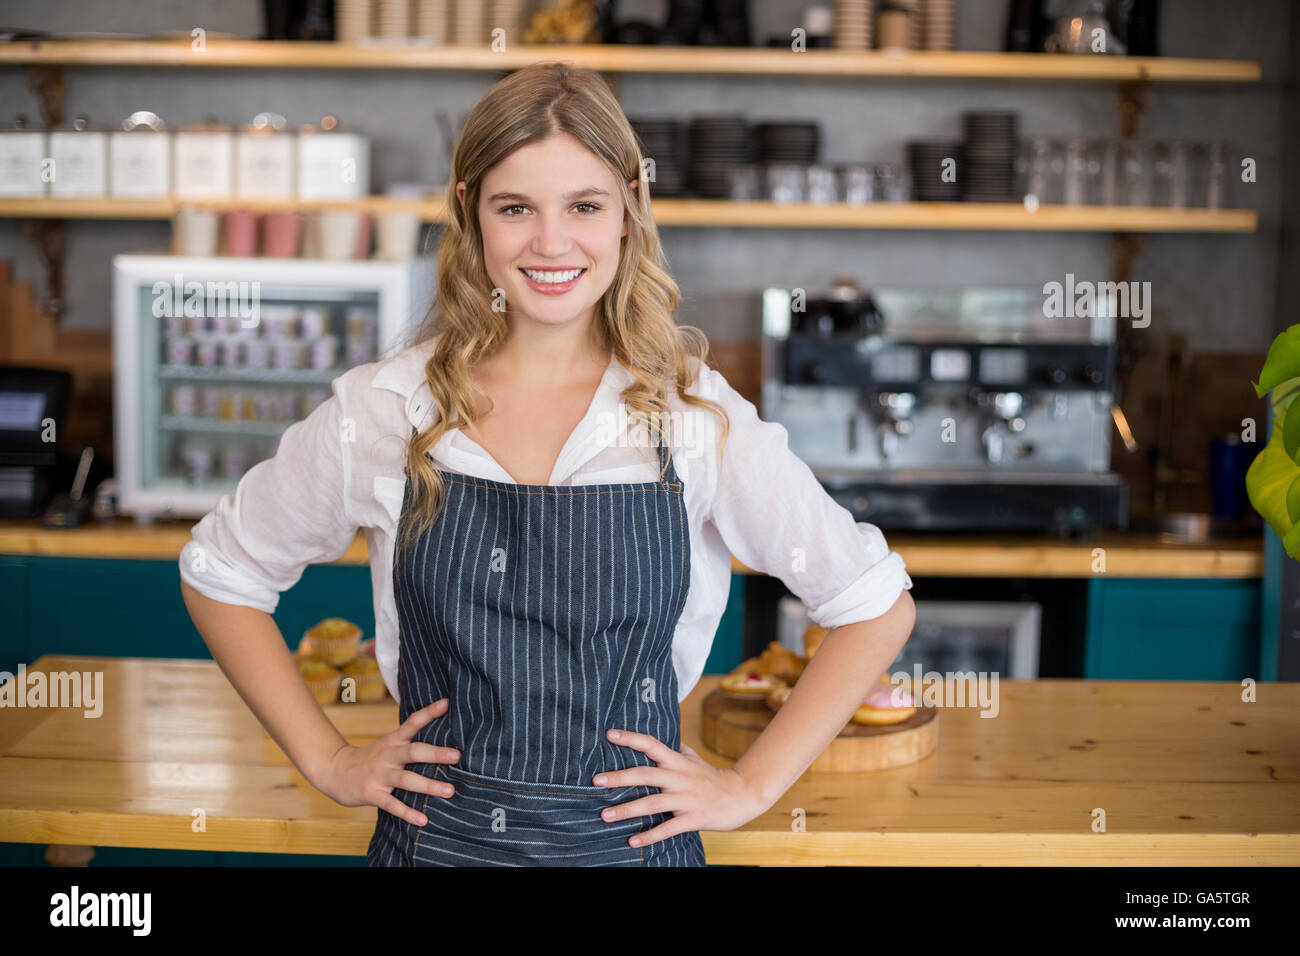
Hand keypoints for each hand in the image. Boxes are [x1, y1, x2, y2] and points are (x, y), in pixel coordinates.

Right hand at [313, 698, 459, 826]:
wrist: (334, 771)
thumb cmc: (370, 758)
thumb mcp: (387, 744)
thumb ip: (409, 742)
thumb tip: (443, 742)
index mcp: (393, 741)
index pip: (412, 722)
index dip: (429, 712)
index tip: (447, 703)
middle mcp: (388, 755)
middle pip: (413, 752)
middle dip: (436, 753)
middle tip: (457, 755)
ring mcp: (379, 775)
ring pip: (406, 779)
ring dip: (429, 785)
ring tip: (450, 791)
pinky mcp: (372, 794)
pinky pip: (392, 805)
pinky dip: (408, 813)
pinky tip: (423, 820)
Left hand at [593, 728, 763, 848]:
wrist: (743, 795)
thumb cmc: (714, 777)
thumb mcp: (695, 759)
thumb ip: (678, 749)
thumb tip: (667, 737)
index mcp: (677, 762)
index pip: (651, 745)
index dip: (631, 738)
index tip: (609, 734)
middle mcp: (679, 778)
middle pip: (646, 774)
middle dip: (620, 777)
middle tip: (595, 780)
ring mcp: (686, 799)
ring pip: (652, 803)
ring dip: (627, 810)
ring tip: (605, 815)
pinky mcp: (692, 818)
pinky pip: (667, 828)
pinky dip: (649, 835)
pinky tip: (632, 841)